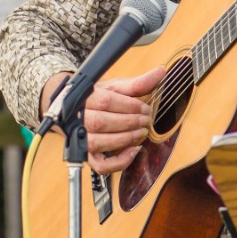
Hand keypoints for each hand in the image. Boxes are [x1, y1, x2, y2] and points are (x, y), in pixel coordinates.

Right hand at [39, 66, 165, 173]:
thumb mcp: (116, 88)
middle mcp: (77, 119)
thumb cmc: (98, 98)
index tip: (145, 108)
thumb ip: (137, 83)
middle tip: (146, 120)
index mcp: (84, 98)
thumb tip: (160, 72)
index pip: (105, 101)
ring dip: (124, 139)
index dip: (129, 106)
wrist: (76, 111)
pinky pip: (99, 165)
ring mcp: (79, 139)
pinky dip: (118, 161)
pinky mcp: (87, 155)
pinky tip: (133, 151)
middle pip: (101, 122)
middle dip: (129, 122)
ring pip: (97, 143)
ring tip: (142, 133)